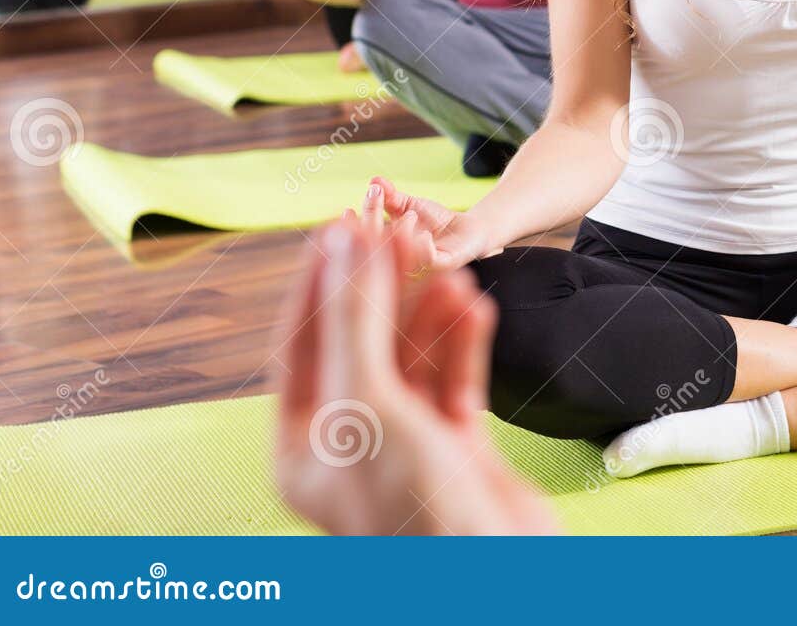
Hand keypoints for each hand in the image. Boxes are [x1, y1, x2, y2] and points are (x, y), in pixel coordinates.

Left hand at [271, 210, 555, 535]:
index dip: (320, 283)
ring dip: (428, 311)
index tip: (341, 226)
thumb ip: (355, 319)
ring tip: (448, 266)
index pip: (301, 347)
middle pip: (360, 345)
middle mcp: (349, 447)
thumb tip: (343, 245)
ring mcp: (405, 447)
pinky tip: (473, 306)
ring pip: (411, 359)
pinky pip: (453, 380)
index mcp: (303, 450)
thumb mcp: (367, 404)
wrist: (496, 571)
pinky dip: (462, 342)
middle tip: (400, 232)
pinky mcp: (456, 448)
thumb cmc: (415, 510)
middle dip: (381, 288)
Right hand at [366, 175, 498, 271]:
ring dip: (402, 234)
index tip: (356, 204)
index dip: (359, 222)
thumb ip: (392, 196)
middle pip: (378, 248)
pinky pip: (428, 260)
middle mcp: (400, 260)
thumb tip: (374, 181)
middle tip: (379, 200)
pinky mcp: (442, 264)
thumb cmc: (434, 219)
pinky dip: (423, 247)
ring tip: (410, 216)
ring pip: (402, 257)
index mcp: (388, 247)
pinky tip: (424, 235)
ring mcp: (420, 265)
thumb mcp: (410, 205)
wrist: (466, 227)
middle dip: (373, 223)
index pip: (366, 236)